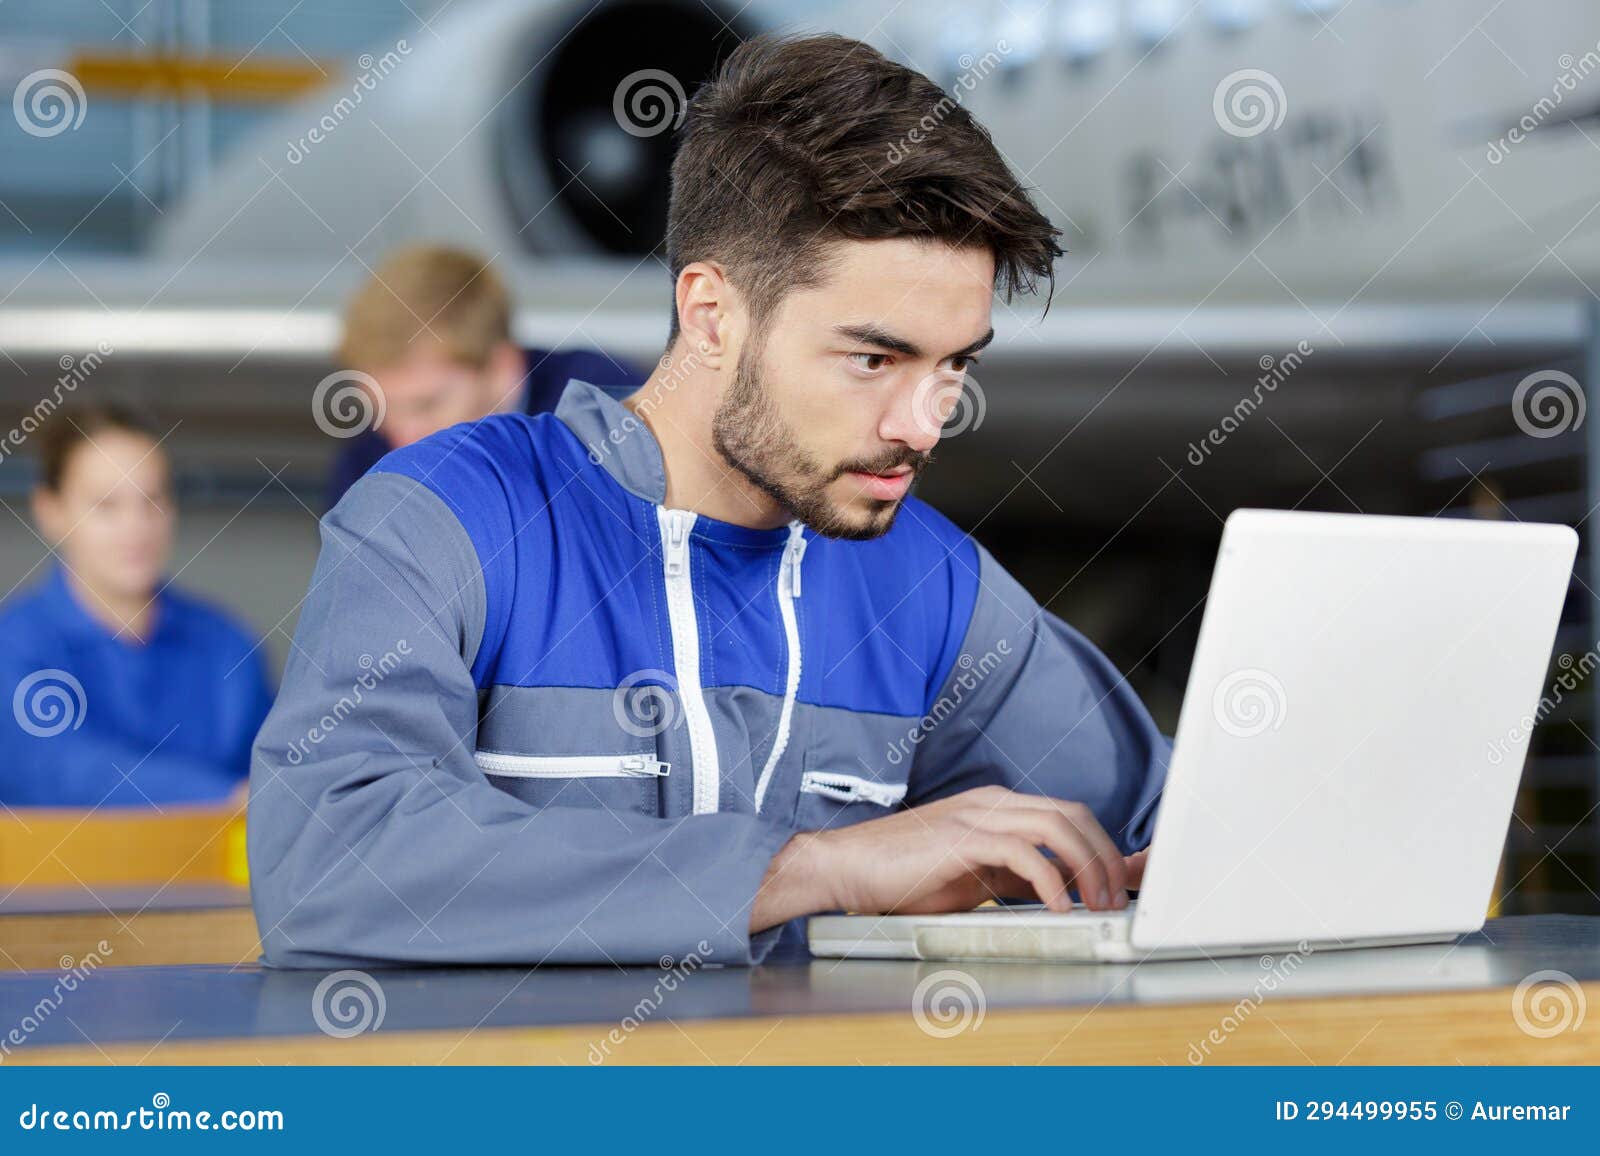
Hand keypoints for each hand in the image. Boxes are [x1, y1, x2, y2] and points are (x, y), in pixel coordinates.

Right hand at [753, 785, 1139, 931]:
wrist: (845, 867)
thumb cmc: (899, 875)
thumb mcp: (968, 875)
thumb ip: (1007, 875)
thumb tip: (1052, 893)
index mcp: (995, 806)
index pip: (1067, 814)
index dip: (1102, 846)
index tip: (1122, 881)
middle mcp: (993, 802)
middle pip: (1074, 815)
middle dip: (1106, 857)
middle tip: (1116, 899)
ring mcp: (978, 816)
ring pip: (1059, 827)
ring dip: (1089, 868)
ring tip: (1097, 905)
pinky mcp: (964, 838)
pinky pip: (1026, 854)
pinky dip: (1052, 882)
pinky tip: (1059, 908)